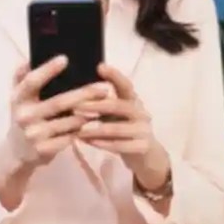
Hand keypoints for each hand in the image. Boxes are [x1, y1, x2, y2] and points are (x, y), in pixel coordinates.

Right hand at [7, 56, 108, 166]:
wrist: (17, 151)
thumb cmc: (24, 117)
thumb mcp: (19, 98)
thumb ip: (21, 78)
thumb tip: (29, 59)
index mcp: (18, 99)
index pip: (31, 81)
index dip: (47, 70)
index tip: (65, 59)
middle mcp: (24, 116)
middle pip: (58, 102)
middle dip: (84, 94)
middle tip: (104, 87)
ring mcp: (34, 134)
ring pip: (69, 122)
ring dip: (89, 114)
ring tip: (106, 105)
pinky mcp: (44, 149)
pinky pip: (70, 137)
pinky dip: (83, 130)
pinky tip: (95, 124)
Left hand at [74, 63, 170, 191]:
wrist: (147, 156)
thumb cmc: (124, 130)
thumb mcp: (115, 115)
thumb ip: (102, 105)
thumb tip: (76, 95)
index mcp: (133, 101)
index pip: (125, 85)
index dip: (114, 75)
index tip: (100, 67)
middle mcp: (141, 113)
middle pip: (119, 106)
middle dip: (96, 106)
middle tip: (76, 107)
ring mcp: (144, 130)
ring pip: (118, 128)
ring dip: (96, 129)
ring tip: (79, 130)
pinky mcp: (142, 147)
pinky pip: (120, 145)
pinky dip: (102, 144)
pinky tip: (87, 142)